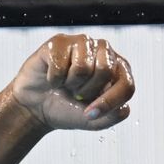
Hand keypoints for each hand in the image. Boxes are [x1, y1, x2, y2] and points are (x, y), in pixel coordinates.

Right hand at [12, 34, 133, 131]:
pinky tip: (52, 77)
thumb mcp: (93, 121)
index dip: (109, 102)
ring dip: (70, 83)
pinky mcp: (60, 42)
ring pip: (82, 67)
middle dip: (87, 90)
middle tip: (77, 94)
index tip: (91, 114)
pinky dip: (53, 79)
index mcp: (119, 70)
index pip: (126, 85)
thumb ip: (113, 117)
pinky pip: (59, 64)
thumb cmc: (68, 109)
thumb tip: (124, 108)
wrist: (36, 107)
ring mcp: (82, 43)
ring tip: (66, 84)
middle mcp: (104, 52)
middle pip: (105, 70)